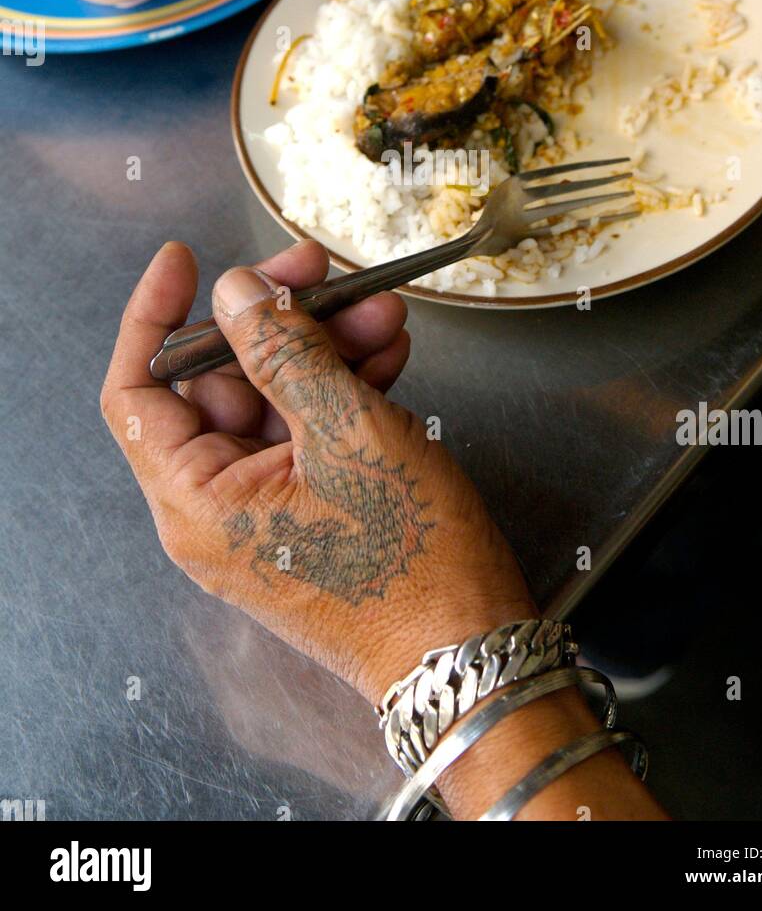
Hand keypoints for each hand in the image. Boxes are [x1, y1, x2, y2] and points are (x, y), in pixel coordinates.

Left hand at [100, 240, 534, 705]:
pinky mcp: (309, 516)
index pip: (139, 390)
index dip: (155, 315)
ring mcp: (264, 515)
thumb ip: (287, 353)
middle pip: (219, 386)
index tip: (185, 260)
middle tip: (322, 272)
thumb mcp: (351, 432)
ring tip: (382, 315)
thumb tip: (239, 292)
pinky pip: (309, 435)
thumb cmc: (412, 562)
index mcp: (197, 501)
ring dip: (325, 350)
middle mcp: (216, 511)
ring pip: (275, 403)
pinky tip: (387, 356)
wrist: (469, 653)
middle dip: (277, 322)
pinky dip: (345, 391)